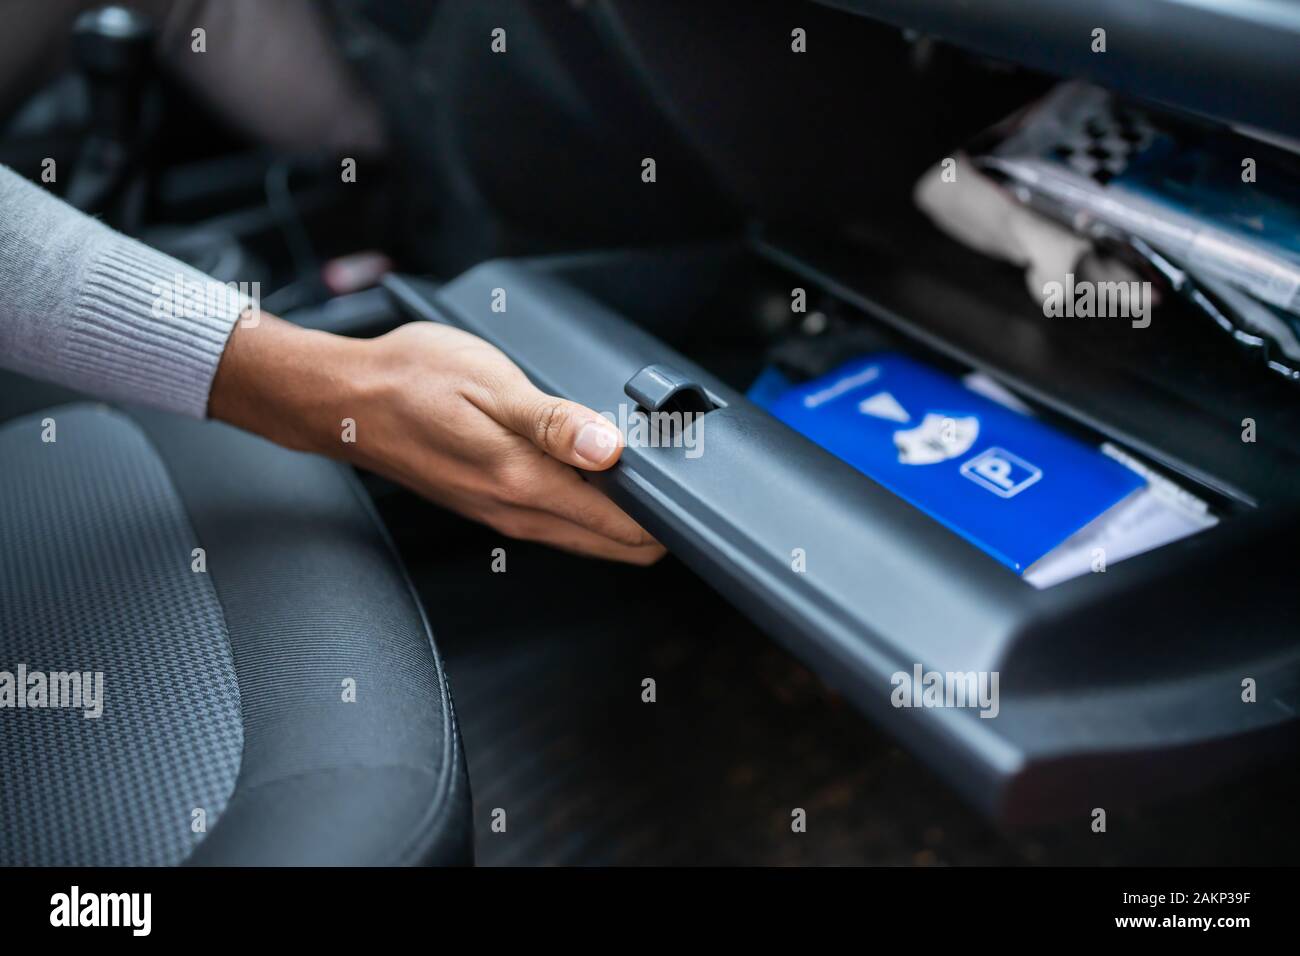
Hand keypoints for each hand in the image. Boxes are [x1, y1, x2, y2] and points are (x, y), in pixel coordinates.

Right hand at [210, 315, 664, 564]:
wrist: (344, 401)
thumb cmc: (411, 381)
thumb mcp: (491, 385)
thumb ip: (556, 423)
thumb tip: (613, 451)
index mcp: (525, 483)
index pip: (622, 528)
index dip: (668, 518)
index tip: (696, 496)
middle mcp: (518, 511)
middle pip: (612, 545)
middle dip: (656, 528)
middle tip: (685, 492)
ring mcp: (502, 514)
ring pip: (585, 538)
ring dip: (624, 523)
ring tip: (652, 487)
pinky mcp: (489, 505)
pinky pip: (557, 525)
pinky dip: (590, 514)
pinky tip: (597, 484)